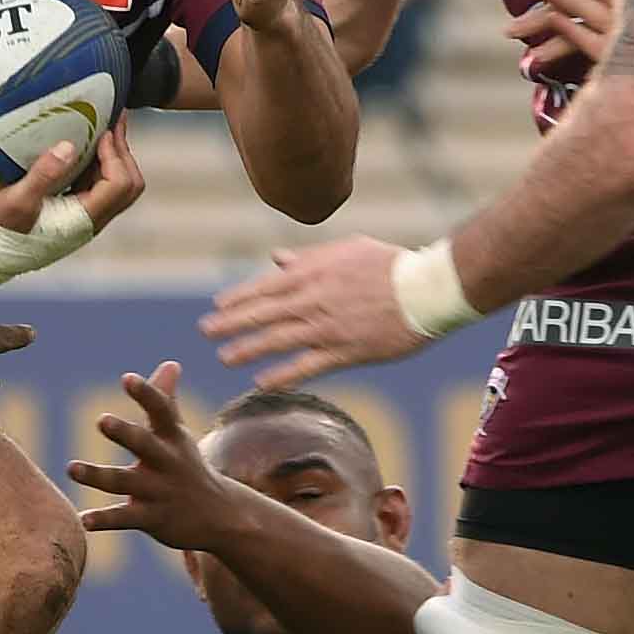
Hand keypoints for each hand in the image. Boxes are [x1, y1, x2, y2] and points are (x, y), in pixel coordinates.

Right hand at [0, 117, 145, 246]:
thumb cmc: (1, 229)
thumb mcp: (16, 200)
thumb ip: (43, 174)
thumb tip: (69, 147)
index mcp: (82, 218)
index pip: (119, 184)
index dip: (115, 155)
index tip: (102, 132)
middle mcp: (90, 221)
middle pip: (129, 186)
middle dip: (123, 152)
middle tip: (114, 122)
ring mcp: (86, 219)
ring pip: (119, 188)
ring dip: (115, 158)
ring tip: (106, 129)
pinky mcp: (76, 215)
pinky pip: (102, 189)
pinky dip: (102, 166)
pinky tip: (87, 149)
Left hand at [66, 362, 251, 545]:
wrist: (221, 517)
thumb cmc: (188, 468)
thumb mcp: (179, 434)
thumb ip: (166, 400)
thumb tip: (170, 363)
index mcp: (172, 437)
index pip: (161, 411)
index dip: (146, 394)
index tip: (127, 378)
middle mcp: (167, 462)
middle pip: (144, 444)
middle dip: (124, 432)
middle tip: (102, 420)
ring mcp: (159, 491)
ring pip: (124, 482)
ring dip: (98, 475)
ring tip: (71, 468)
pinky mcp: (153, 518)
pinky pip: (124, 518)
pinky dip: (104, 520)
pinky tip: (83, 520)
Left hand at [205, 234, 422, 387]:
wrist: (427, 288)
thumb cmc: (391, 265)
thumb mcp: (346, 250)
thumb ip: (308, 258)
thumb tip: (276, 259)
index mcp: (314, 272)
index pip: (265, 286)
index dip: (239, 298)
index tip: (218, 307)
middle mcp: (314, 299)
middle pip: (263, 312)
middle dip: (231, 323)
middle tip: (206, 332)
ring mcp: (328, 327)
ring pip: (277, 339)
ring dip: (248, 348)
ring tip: (225, 356)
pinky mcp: (346, 351)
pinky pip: (307, 366)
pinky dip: (282, 375)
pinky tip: (261, 382)